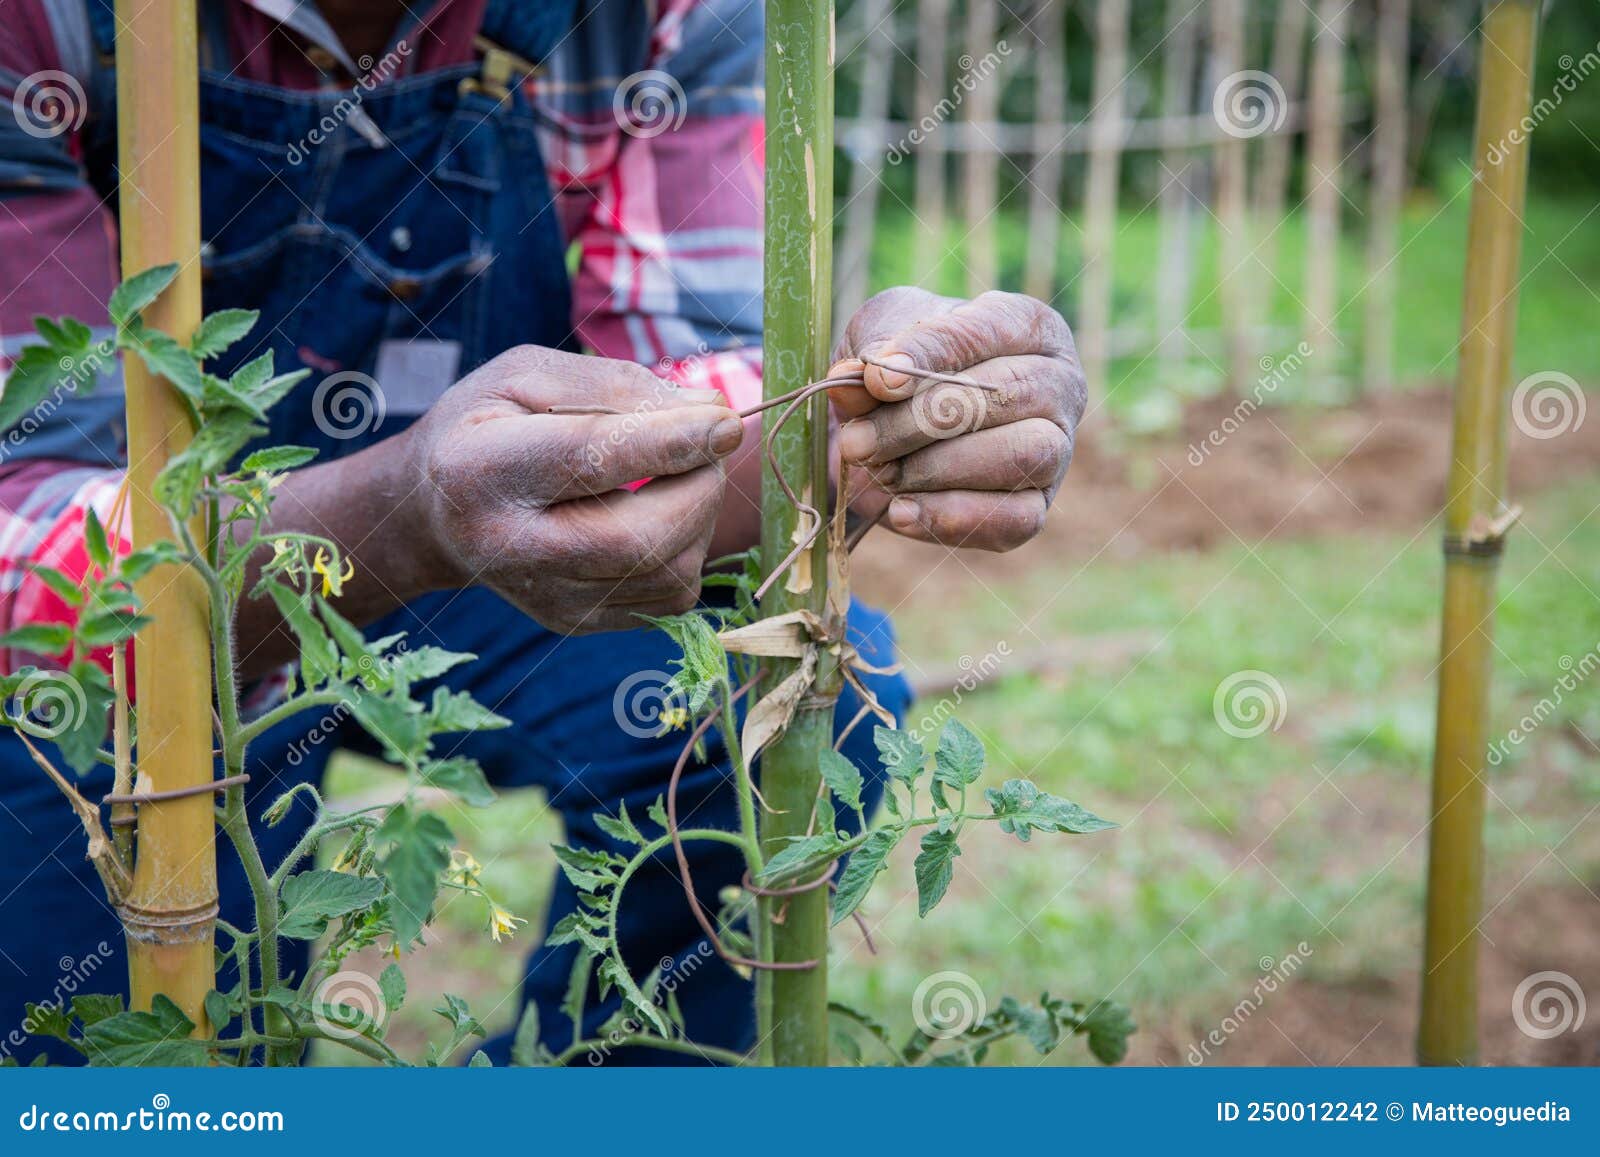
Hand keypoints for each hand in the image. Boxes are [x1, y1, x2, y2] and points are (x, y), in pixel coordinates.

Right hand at [402, 345, 742, 633]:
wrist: (436, 511)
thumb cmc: (490, 425)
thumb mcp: (530, 376)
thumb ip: (617, 385)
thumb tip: (711, 410)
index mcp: (480, 468)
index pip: (587, 460)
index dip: (668, 443)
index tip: (728, 424)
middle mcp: (507, 547)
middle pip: (637, 539)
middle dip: (699, 485)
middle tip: (707, 442)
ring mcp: (544, 598)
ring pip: (667, 574)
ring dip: (700, 515)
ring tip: (679, 473)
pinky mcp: (577, 623)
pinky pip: (672, 598)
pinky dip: (689, 548)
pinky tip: (661, 513)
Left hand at [830, 287, 1086, 551]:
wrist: (891, 428)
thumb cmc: (901, 367)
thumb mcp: (878, 340)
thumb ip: (872, 351)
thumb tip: (867, 379)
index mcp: (1028, 326)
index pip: (987, 331)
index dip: (931, 354)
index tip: (879, 378)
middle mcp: (1058, 384)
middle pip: (1004, 396)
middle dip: (919, 422)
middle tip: (858, 440)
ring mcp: (1056, 449)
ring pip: (1019, 456)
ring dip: (935, 469)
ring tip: (879, 471)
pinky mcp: (1036, 507)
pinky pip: (1013, 519)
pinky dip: (951, 517)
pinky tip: (901, 511)